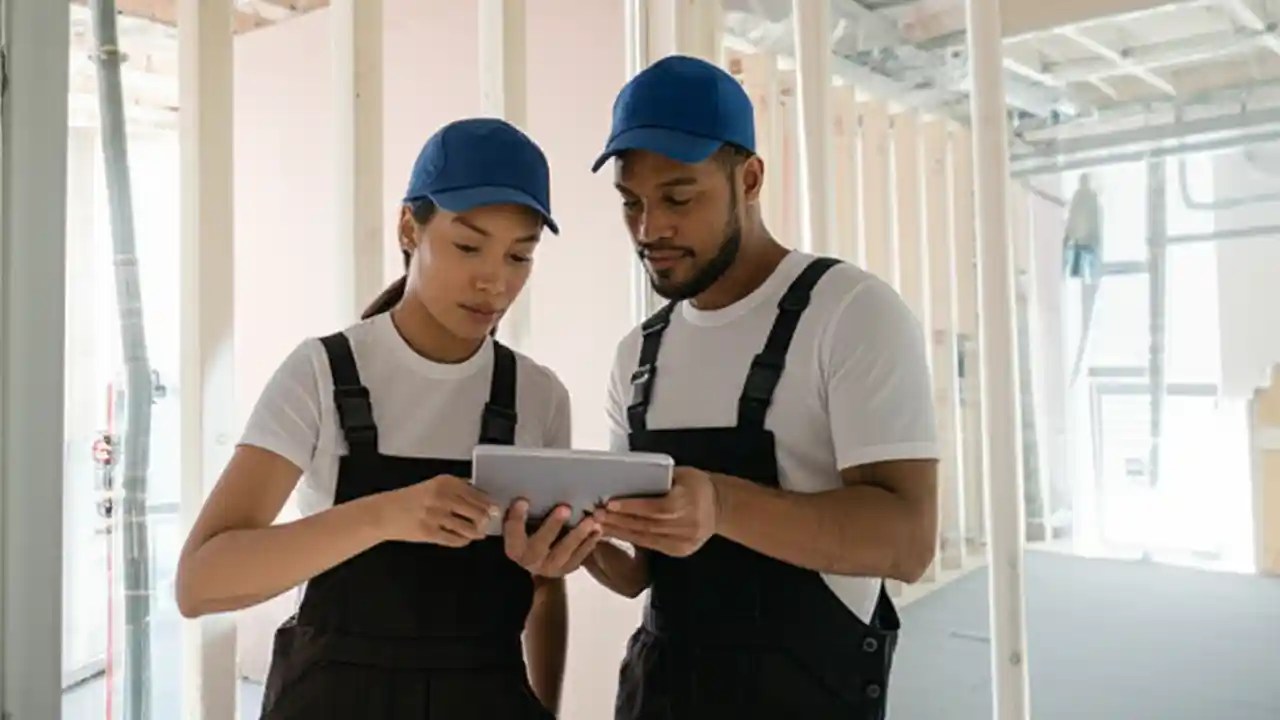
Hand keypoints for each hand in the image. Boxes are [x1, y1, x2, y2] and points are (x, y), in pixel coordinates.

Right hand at [376, 474, 497, 546]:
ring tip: (479, 533)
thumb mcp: (435, 486)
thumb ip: (458, 489)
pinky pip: (455, 540)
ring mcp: (436, 516)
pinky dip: (463, 541)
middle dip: (486, 520)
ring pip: (468, 528)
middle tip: (488, 523)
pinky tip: (464, 539)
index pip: (478, 494)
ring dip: (477, 532)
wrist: (385, 513)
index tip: (496, 509)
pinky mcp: (429, 532)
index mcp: (446, 482)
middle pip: (477, 512)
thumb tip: (484, 496)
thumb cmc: (412, 499)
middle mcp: (442, 497)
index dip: (490, 504)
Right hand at [504, 500, 602, 576]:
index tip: (522, 501)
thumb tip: (508, 496)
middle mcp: (530, 561)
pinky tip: (597, 530)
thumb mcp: (519, 524)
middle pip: (539, 545)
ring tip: (590, 520)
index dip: (516, 518)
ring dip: (578, 536)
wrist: (537, 558)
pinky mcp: (566, 569)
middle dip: (552, 526)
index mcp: (515, 548)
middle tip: (565, 508)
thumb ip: (516, 513)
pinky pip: (578, 558)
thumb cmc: (526, 532)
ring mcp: (549, 568)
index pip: (512, 533)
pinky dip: (589, 544)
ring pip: (563, 554)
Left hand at [593, 466, 718, 556]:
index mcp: (689, 501)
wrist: (720, 507)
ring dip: (620, 531)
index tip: (610, 503)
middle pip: (647, 525)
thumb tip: (625, 479)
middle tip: (596, 515)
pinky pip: (650, 545)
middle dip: (619, 520)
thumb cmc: (697, 485)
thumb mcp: (682, 473)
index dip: (632, 507)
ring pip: (646, 538)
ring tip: (600, 525)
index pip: (657, 508)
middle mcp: (687, 524)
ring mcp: (684, 541)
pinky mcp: (679, 550)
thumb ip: (657, 478)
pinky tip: (615, 533)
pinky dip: (631, 538)